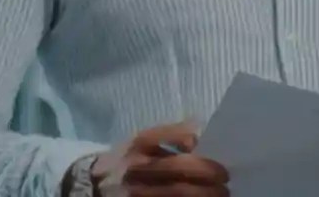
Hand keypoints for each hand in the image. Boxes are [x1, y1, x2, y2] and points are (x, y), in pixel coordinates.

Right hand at [83, 121, 229, 196]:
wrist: (92, 184)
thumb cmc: (128, 158)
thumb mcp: (143, 140)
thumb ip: (172, 133)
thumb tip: (203, 129)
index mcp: (140, 143)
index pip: (175, 139)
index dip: (200, 149)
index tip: (220, 159)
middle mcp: (136, 166)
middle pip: (178, 169)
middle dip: (207, 174)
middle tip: (226, 179)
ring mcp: (135, 190)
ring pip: (176, 193)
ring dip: (203, 194)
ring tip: (221, 195)